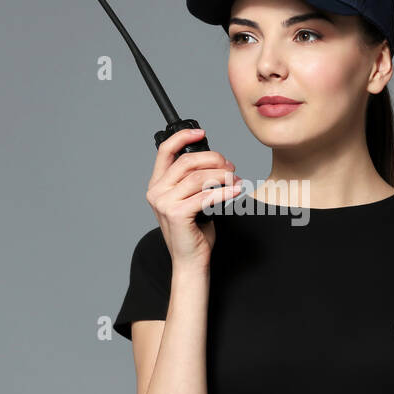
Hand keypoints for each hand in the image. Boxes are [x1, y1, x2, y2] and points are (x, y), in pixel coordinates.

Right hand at [145, 128, 241, 267]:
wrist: (190, 260)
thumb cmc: (194, 231)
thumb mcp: (190, 199)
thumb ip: (193, 180)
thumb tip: (216, 161)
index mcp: (157, 185)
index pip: (165, 151)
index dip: (183, 137)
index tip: (201, 133)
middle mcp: (156, 192)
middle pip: (187, 161)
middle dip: (213, 159)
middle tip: (231, 166)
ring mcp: (164, 203)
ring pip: (198, 177)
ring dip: (222, 175)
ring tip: (236, 179)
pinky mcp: (177, 214)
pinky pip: (206, 195)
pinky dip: (225, 190)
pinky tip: (237, 190)